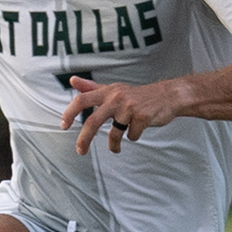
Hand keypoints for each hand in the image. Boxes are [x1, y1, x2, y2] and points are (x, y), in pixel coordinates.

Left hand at [59, 75, 184, 154]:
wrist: (168, 95)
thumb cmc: (137, 95)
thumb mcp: (114, 89)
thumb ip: (92, 87)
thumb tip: (72, 81)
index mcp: (108, 92)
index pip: (82, 99)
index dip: (70, 112)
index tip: (63, 125)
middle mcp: (116, 98)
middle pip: (93, 121)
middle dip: (84, 139)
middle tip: (80, 151)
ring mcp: (130, 108)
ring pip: (114, 134)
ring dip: (113, 145)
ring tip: (115, 149)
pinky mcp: (143, 117)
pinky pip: (132, 136)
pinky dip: (133, 137)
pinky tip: (139, 130)